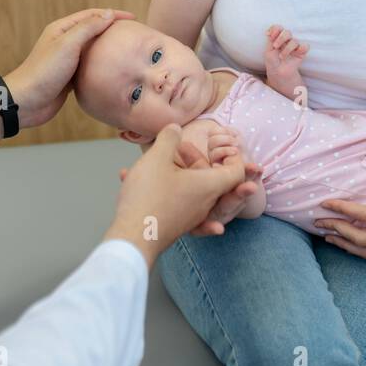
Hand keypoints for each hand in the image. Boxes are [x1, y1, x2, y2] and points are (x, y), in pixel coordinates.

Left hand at [3, 8, 133, 127]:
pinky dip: (102, 66)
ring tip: (128, 51)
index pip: (93, 15)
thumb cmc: (44, 72)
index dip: (113, 14)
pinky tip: (114, 70)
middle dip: (113, 30)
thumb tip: (108, 14)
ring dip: (109, 48)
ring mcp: (67, 60)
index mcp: (62, 29)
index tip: (133, 18)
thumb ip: (88, 28)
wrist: (26, 102)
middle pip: (93, 30)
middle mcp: (64, 42)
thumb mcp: (68, 45)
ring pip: (93, 50)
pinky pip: (90, 67)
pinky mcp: (69, 77)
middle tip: (133, 33)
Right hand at [117, 130, 262, 238]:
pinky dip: (161, 190)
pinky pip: (174, 202)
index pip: (236, 171)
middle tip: (180, 148)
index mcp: (209, 186)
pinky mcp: (175, 225)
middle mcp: (205, 204)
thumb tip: (175, 127)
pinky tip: (129, 179)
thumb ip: (169, 138)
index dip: (232, 156)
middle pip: (212, 179)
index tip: (218, 146)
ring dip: (175, 173)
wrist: (132, 238)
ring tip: (148, 162)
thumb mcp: (158, 157)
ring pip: (190, 189)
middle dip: (196, 160)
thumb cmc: (149, 196)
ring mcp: (191, 217)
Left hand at [264, 24, 308, 94]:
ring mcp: (294, 47)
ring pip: (294, 41)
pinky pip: (305, 46)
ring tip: (281, 57)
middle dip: (281, 38)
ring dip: (287, 49)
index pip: (278, 28)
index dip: (275, 29)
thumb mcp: (268, 51)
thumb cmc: (272, 63)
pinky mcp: (301, 53)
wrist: (278, 74)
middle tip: (275, 46)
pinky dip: (301, 48)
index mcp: (278, 39)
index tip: (269, 35)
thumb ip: (271, 40)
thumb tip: (273, 31)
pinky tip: (296, 53)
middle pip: (287, 32)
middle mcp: (286, 41)